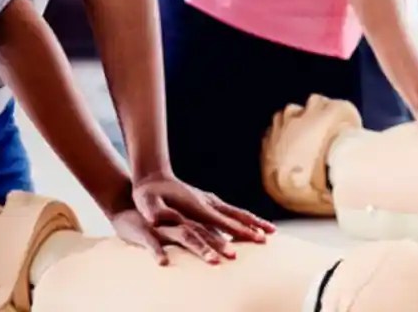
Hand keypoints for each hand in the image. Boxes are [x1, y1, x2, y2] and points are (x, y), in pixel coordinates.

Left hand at [124, 173, 275, 264]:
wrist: (153, 177)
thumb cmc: (148, 194)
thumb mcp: (146, 202)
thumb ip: (153, 211)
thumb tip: (157, 220)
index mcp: (197, 206)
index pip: (222, 221)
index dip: (238, 231)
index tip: (254, 239)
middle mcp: (208, 203)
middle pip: (236, 216)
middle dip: (254, 226)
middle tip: (271, 237)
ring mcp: (210, 201)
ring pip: (237, 213)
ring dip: (254, 222)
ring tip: (271, 232)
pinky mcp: (209, 202)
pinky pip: (231, 213)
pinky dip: (244, 219)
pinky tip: (251, 226)